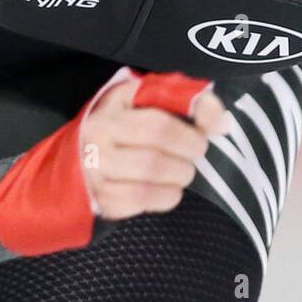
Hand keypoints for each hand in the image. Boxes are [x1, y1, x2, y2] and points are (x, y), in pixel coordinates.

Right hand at [78, 72, 233, 220]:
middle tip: (192, 160)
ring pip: (145, 186)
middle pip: (154, 162)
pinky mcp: (97, 199)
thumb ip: (184, 98)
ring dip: (176, 183)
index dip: (188, 137)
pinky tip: (166, 190)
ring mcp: (93, 174)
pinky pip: (136, 204)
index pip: (157, 127)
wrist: (80, 151)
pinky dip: (162, 199)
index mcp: (110, 111)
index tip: (201, 141)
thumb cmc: (121, 119)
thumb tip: (221, 122)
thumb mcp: (144, 97)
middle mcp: (96, 143)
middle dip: (184, 164)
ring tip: (181, 175)